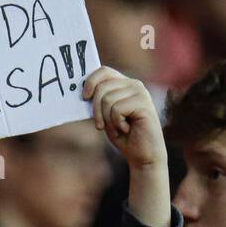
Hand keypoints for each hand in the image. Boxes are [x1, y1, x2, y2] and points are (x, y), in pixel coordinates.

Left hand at [82, 66, 170, 226]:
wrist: (142, 155)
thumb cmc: (123, 136)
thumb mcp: (105, 116)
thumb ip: (98, 102)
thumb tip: (81, 93)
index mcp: (124, 84)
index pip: (104, 71)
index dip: (90, 82)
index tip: (83, 98)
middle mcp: (134, 84)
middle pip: (102, 87)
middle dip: (95, 110)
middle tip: (100, 126)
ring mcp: (140, 93)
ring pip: (107, 100)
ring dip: (107, 120)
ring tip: (117, 129)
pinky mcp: (144, 104)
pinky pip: (116, 109)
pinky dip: (116, 124)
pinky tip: (127, 129)